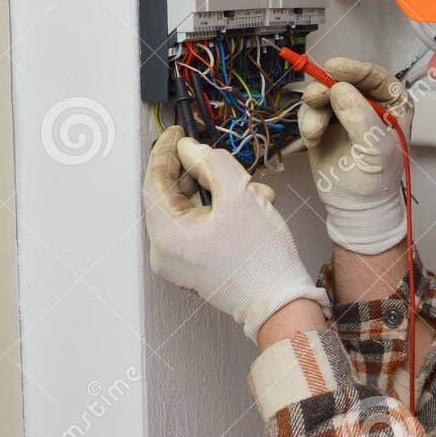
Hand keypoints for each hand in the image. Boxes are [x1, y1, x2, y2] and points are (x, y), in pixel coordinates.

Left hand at [143, 127, 327, 340]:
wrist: (281, 303)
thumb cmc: (262, 261)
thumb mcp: (240, 196)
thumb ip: (212, 163)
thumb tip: (192, 150)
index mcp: (166, 237)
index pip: (154, 181)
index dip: (166, 152)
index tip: (177, 133)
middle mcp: (165, 252)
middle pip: (172, 196)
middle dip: (200, 173)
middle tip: (216, 158)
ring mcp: (179, 262)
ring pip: (189, 209)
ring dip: (216, 192)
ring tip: (248, 188)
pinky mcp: (195, 266)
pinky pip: (199, 227)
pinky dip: (219, 211)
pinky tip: (247, 205)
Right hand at [298, 57, 413, 254]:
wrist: (355, 207)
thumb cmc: (377, 180)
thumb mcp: (376, 150)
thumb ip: (360, 119)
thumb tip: (340, 90)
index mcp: (392, 103)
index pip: (373, 76)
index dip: (353, 69)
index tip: (333, 68)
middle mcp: (368, 102)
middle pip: (342, 79)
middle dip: (325, 87)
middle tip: (315, 97)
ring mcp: (344, 111)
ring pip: (321, 93)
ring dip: (313, 110)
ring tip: (315, 133)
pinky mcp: (324, 123)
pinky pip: (309, 111)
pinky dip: (307, 124)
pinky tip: (314, 142)